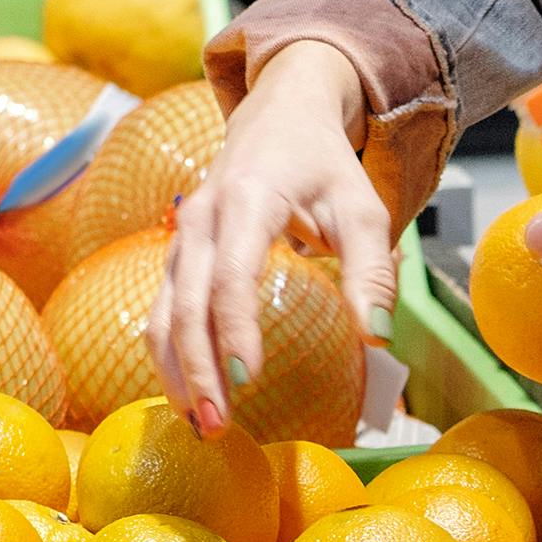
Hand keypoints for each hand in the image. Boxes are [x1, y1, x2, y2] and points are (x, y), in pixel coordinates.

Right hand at [154, 41, 391, 436]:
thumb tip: (377, 336)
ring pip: (165, 312)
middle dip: (197, 370)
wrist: (279, 114)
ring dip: (176, 372)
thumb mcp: (362, 207)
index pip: (231, 276)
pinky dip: (170, 356)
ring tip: (200, 426)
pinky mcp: (178, 254)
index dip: (235, 330)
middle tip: (217, 427)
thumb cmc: (325, 165)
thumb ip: (372, 270)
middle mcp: (202, 218)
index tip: (247, 380)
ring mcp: (183, 236)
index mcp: (249, 201)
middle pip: (187, 304)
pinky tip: (189, 396)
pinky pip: (164, 309)